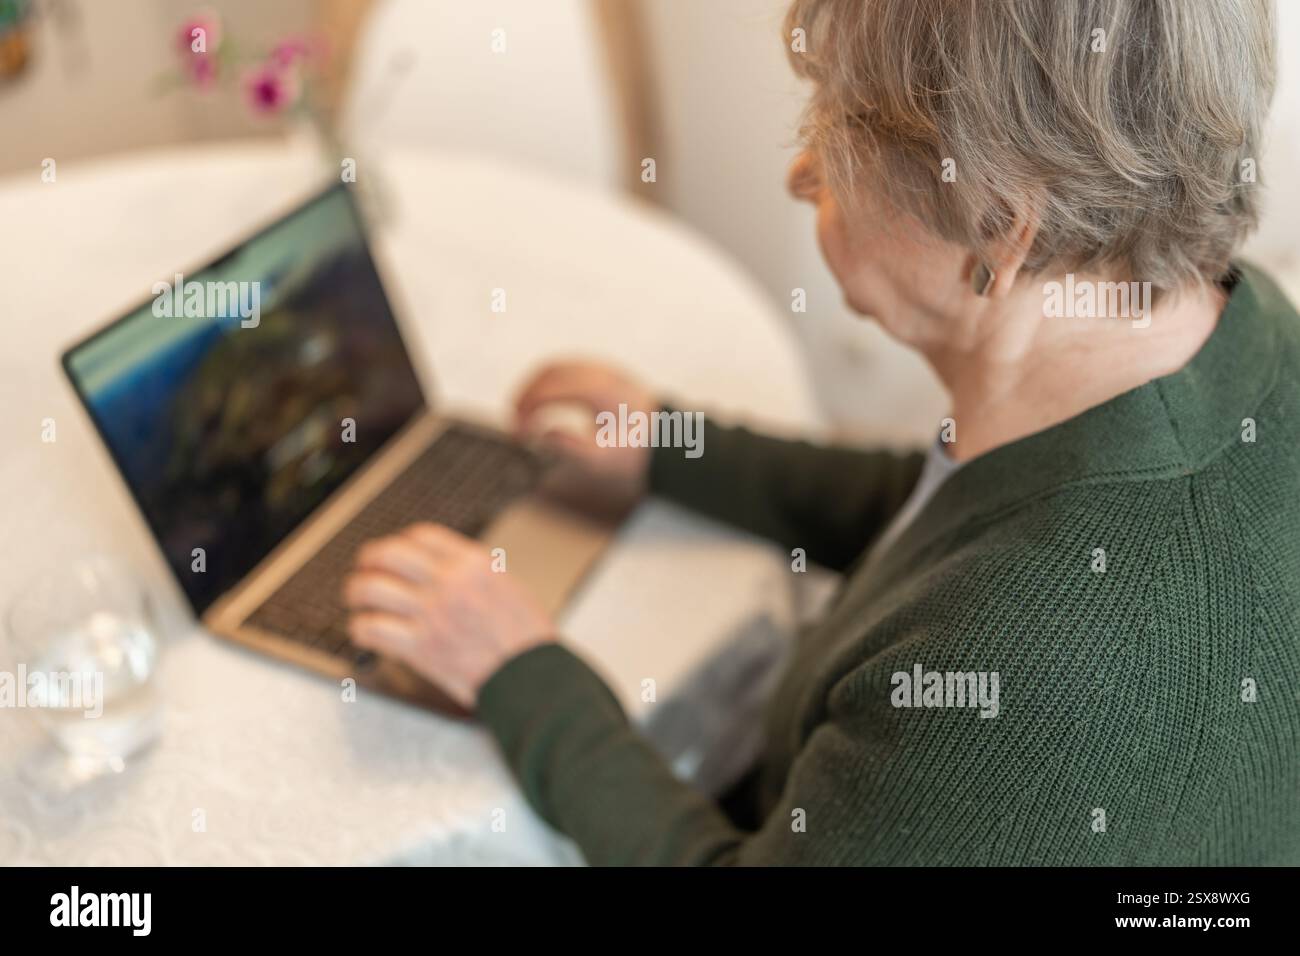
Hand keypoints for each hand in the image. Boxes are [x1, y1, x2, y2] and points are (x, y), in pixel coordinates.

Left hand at [342, 523, 553, 709]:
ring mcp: (431, 613)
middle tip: (364, 568)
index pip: (421, 536)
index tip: (394, 551)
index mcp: (473, 563)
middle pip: (388, 554)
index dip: (400, 541)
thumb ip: (473, 574)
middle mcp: (448, 582)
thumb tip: (443, 570)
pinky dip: (360, 628)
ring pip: (371, 589)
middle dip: (369, 560)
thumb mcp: (508, 587)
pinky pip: (372, 628)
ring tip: (355, 599)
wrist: (531, 678)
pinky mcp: (419, 646)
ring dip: (356, 592)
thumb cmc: (527, 640)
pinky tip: (363, 630)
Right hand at [513, 360, 658, 514]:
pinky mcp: (602, 372)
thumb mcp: (601, 460)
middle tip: (512, 421)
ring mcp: (603, 369)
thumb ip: (569, 448)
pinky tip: (539, 403)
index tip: (518, 431)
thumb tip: (541, 434)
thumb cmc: (634, 452)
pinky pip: (566, 368)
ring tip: (521, 412)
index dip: (528, 408)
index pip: (552, 390)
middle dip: (525, 394)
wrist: (666, 439)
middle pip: (549, 372)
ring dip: (533, 385)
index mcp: (601, 393)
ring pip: (556, 366)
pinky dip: (546, 382)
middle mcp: (601, 373)